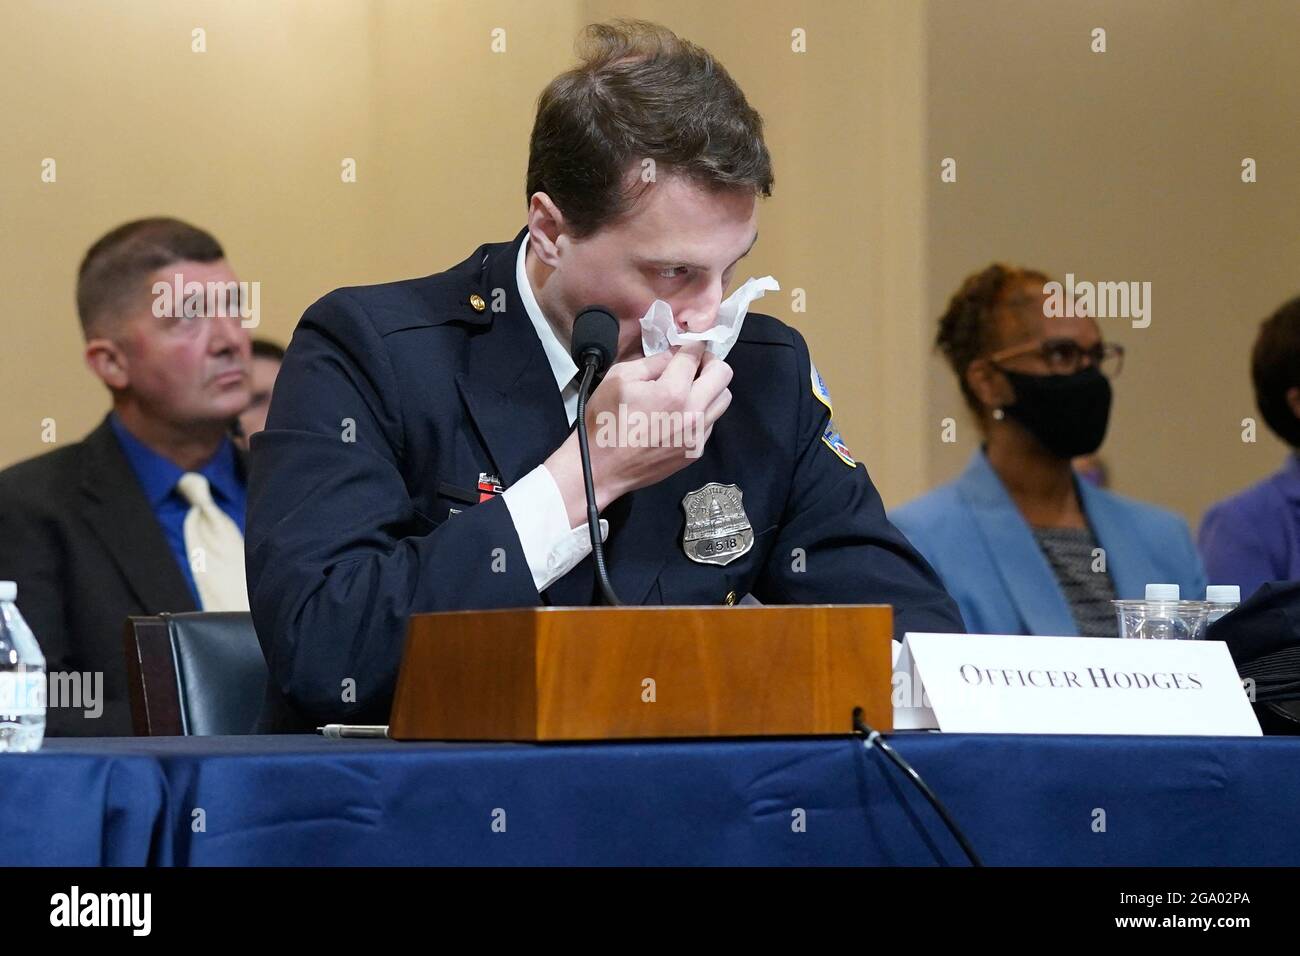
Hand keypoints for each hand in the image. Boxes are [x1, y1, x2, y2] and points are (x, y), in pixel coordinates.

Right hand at [544, 342, 732, 527]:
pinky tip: (680, 413)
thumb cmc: (605, 421)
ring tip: (688, 388)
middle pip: (723, 374)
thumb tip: (674, 354)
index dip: (692, 344)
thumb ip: (653, 361)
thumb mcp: (619, 378)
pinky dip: (702, 411)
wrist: (602, 468)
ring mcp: (697, 435)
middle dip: (710, 362)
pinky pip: (711, 421)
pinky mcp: (696, 451)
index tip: (687, 345)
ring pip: (723, 399)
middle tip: (693, 363)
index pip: (696, 354)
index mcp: (672, 392)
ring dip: (710, 387)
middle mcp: (693, 413)